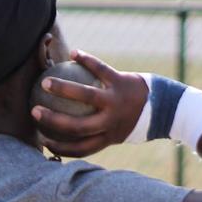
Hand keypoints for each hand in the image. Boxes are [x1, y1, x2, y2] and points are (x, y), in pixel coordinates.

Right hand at [32, 51, 146, 158]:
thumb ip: (98, 133)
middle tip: (34, 111)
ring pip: (85, 95)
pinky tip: (72, 53)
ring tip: (45, 81)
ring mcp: (116, 101)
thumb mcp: (120, 132)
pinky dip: (86, 59)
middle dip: (53, 120)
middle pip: (77, 126)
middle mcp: (111, 122)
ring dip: (63, 88)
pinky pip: (100, 69)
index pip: (80, 148)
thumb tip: (71, 134)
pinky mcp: (121, 82)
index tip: (42, 141)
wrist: (167, 106)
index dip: (59, 147)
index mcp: (109, 137)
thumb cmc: (137, 119)